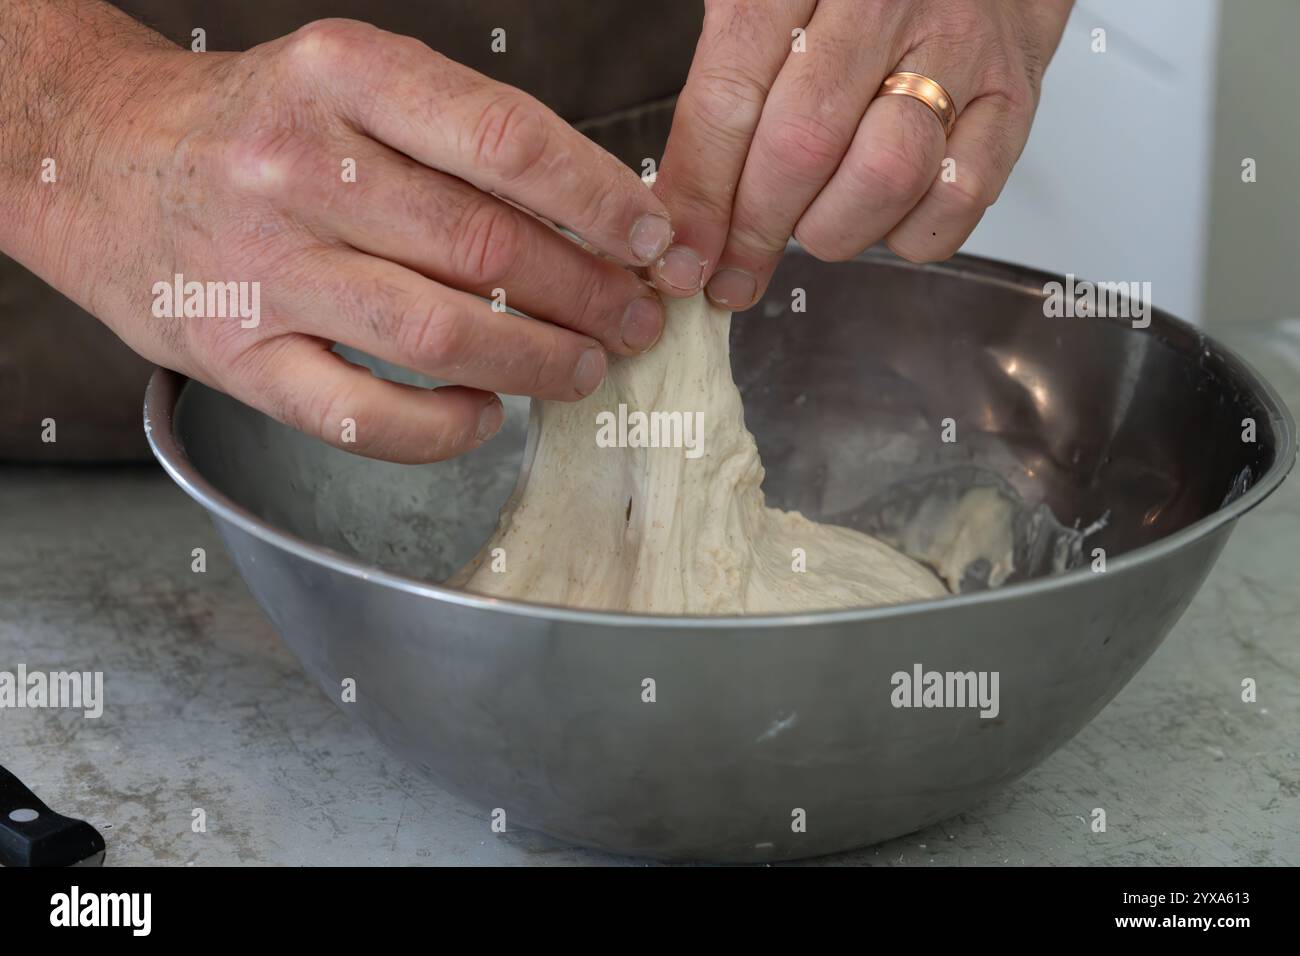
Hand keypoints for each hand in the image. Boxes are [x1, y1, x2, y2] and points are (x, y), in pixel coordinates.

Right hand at [2, 14, 672, 462]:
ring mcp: (263, 271)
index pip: (505, 140)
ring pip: (439, 335)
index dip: (601, 201)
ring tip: (586, 368)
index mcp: (341, 78)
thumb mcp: (349, 87)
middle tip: (635, 318)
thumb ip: (456, 139)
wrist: (95, 165)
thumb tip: (592, 220)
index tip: (654, 239)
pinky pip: (364, 418)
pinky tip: (488, 415)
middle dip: (590, 295)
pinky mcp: (236, 359)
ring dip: (538, 362)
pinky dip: (447, 430)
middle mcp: (298, 170)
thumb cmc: (252, 129)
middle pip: (486, 248)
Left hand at [650, 0, 1072, 307]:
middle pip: (801, 146)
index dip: (699, 195)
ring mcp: (958, 46)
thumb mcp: (765, 4)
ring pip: (885, 176)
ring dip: (831, 230)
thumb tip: (681, 213)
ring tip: (812, 223)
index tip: (683, 256)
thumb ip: (720, 92)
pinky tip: (883, 211)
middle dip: (754, 230)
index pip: (729, 97)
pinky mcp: (1011, 96)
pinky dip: (908, 232)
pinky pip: (955, 200)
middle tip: (732, 268)